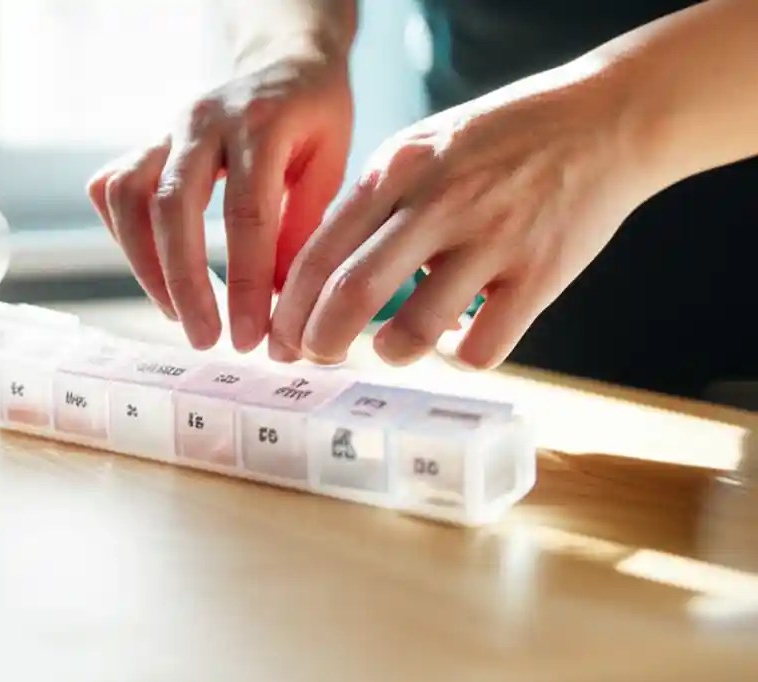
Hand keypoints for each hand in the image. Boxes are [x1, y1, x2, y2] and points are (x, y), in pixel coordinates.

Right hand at [88, 52, 352, 351]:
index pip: (247, 214)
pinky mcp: (143, 142)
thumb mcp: (333, 164)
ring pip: (129, 198)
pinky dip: (122, 237)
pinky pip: (112, 190)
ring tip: (179, 315)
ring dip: (146, 266)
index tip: (252, 337)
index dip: (246, 284)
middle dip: (185, 283)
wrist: (284, 59)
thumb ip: (304, 229)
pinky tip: (153, 273)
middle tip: (207, 338)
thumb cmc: (315, 117)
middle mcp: (202, 120)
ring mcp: (164, 129)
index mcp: (262, 123)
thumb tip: (280, 306)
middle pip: (172, 207)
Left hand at [269, 63, 658, 368]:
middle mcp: (439, 202)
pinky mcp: (540, 275)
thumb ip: (370, 205)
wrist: (604, 120)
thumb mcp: (420, 148)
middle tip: (316, 356)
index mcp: (398, 169)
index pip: (319, 252)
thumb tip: (317, 279)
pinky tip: (459, 339)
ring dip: (389, 352)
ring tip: (391, 345)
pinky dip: (458, 357)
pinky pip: (480, 349)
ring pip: (413, 334)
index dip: (288, 308)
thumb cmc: (497, 141)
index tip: (280, 337)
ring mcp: (492, 239)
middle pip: (352, 294)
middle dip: (318, 342)